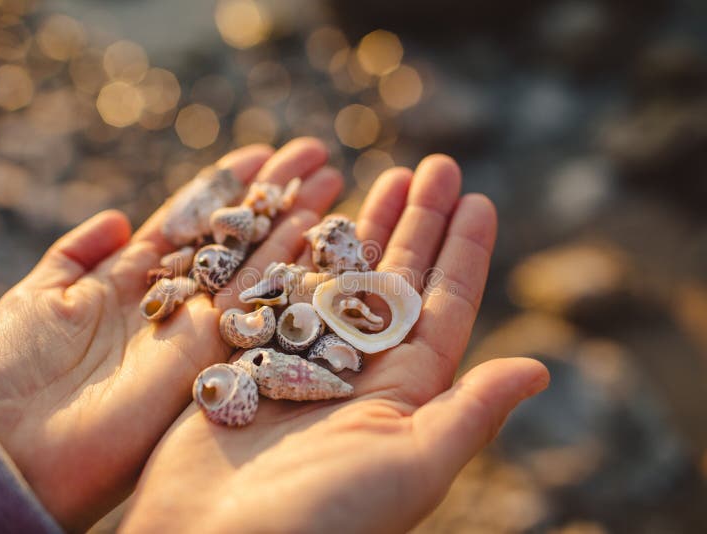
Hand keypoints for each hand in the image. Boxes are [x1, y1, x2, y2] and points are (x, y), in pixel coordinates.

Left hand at [0, 138, 342, 530]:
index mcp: (131, 282)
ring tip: (330, 175)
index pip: (189, 223)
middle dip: (273, 196)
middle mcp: (173, 301)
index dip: (223, 188)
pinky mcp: (211, 353)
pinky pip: (255, 300)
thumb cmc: (12, 368)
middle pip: (233, 238)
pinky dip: (287, 262)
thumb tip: (117, 217)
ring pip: (255, 262)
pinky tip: (315, 224)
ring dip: (293, 219)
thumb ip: (76, 253)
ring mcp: (196, 327)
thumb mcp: (38, 295)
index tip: (260, 154)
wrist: (14, 442)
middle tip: (313, 156)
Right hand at [121, 155, 549, 532]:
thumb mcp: (410, 468)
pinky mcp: (248, 358)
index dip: (465, 253)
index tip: (483, 200)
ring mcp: (301, 362)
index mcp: (404, 395)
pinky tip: (310, 216)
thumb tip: (541, 368)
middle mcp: (357, 372)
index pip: (444, 306)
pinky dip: (296, 250)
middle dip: (419, 221)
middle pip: (396, 278)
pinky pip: (282, 291)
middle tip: (437, 165)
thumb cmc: (321, 520)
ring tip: (382, 175)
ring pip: (341, 277)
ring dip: (364, 227)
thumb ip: (469, 415)